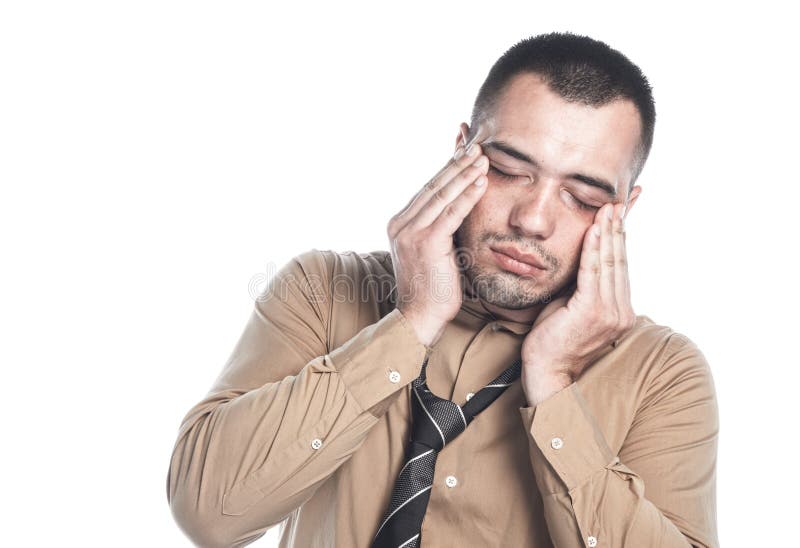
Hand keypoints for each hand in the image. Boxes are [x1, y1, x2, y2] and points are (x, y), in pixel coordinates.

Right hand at [388, 140, 488, 345]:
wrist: (419, 317)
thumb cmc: (431, 288)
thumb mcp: (433, 251)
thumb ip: (439, 228)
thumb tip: (458, 208)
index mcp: (400, 223)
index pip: (428, 189)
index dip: (447, 168)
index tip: (464, 150)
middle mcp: (401, 224)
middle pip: (434, 186)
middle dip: (457, 163)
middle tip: (476, 144)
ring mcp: (410, 232)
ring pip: (442, 195)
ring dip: (465, 173)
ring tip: (483, 156)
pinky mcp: (426, 242)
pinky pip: (451, 213)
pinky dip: (468, 195)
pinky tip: (481, 182)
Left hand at [520, 202, 635, 405]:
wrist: (546, 370)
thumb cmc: (553, 339)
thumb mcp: (571, 305)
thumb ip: (581, 284)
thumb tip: (582, 259)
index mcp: (619, 310)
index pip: (620, 266)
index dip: (620, 237)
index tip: (620, 213)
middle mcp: (621, 311)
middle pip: (620, 260)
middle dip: (618, 228)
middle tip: (618, 201)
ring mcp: (610, 312)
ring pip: (610, 262)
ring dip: (608, 232)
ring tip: (608, 208)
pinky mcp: (592, 311)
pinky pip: (593, 272)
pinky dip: (594, 248)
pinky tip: (594, 229)